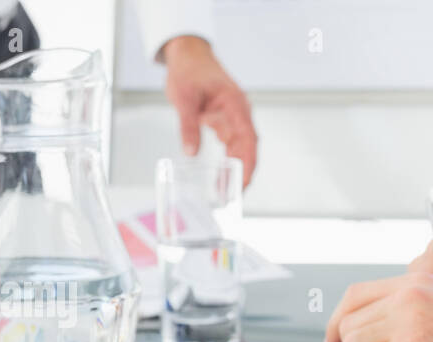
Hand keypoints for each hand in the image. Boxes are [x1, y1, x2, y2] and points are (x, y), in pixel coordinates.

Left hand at [161, 36, 256, 185]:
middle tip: (234, 196)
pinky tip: (222, 176)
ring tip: (226, 193)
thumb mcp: (183, 98)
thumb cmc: (189, 70)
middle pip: (247, 148)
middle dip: (243, 173)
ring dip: (235, 170)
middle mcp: (239, 113)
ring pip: (240, 148)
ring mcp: (234, 117)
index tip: (245, 182)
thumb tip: (191, 153)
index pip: (248, 138)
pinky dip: (228, 161)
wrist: (188, 54)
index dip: (248, 162)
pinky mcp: (225, 121)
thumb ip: (188, 126)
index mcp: (235, 105)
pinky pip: (231, 144)